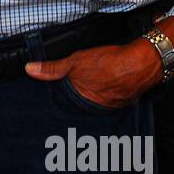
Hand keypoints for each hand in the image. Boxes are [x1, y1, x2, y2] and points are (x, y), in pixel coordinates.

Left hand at [24, 39, 162, 108]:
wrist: (144, 62)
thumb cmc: (110, 62)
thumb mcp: (76, 61)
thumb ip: (52, 69)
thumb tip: (30, 69)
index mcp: (79, 102)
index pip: (61, 110)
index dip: (54, 109)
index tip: (46, 111)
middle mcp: (93, 110)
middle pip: (76, 112)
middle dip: (69, 112)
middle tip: (61, 112)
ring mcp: (107, 109)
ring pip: (91, 110)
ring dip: (87, 108)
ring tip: (83, 104)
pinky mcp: (120, 105)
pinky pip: (106, 106)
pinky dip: (103, 101)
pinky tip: (102, 95)